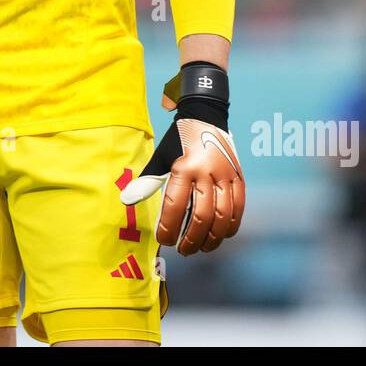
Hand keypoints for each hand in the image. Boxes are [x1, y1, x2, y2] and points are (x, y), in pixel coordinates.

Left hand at [121, 75, 244, 255]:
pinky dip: (230, 226)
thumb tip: (127, 200)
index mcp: (184, 167)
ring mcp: (226, 175)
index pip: (176, 206)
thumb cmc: (178, 140)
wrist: (206, 116)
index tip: (164, 240)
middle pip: (202, 215)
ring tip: (201, 248)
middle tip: (182, 250)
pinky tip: (220, 235)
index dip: (169, 228)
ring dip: (212, 237)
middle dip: (191, 238)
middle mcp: (207, 172)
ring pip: (223, 216)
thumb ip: (147, 180)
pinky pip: (238, 207)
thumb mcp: (160, 156)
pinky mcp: (238, 177)